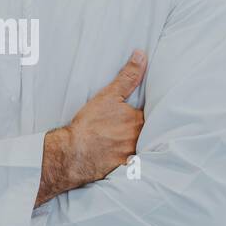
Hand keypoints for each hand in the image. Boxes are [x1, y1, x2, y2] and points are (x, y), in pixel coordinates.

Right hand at [37, 51, 145, 204]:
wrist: (72, 152)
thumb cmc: (89, 123)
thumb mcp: (108, 95)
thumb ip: (128, 77)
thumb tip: (141, 56)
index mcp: (138, 120)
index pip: (152, 115)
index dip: (148, 113)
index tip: (145, 112)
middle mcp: (139, 139)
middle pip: (148, 132)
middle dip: (144, 129)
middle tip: (133, 126)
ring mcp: (131, 155)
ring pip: (142, 148)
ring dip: (138, 144)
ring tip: (128, 141)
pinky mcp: (122, 169)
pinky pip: (133, 166)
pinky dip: (131, 162)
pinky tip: (124, 159)